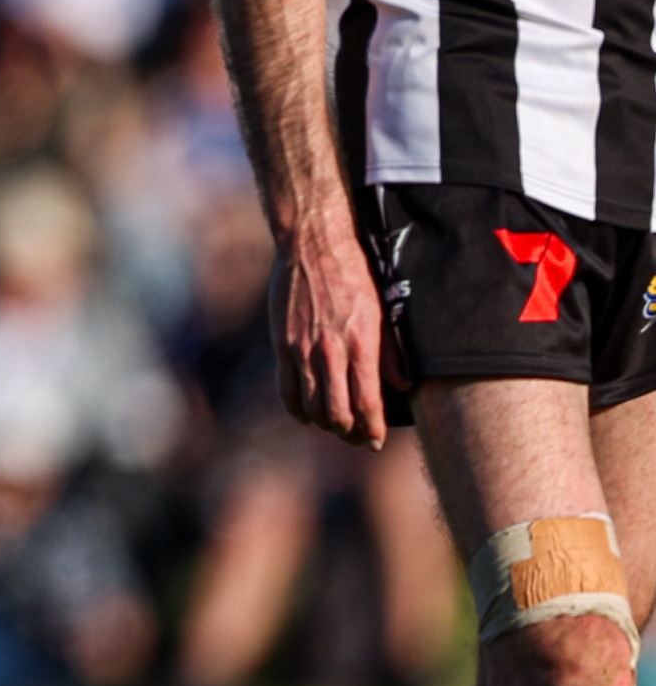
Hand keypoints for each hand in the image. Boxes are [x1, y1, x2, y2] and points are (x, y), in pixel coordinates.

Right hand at [271, 225, 387, 447]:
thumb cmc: (354, 272)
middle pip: (337, 412)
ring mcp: (302, 348)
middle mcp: (330, 351)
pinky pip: (286, 388)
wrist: (313, 244)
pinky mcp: (282, 342)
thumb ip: (392, 352)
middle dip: (349, 433)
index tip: (376, 441)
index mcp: (361, 344)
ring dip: (324, 423)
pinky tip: (305, 413)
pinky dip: (296, 408)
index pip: (367, 402)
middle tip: (356, 439)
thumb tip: (404, 385)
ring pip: (311, 405)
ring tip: (334, 426)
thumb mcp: (382, 309)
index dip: (372, 429)